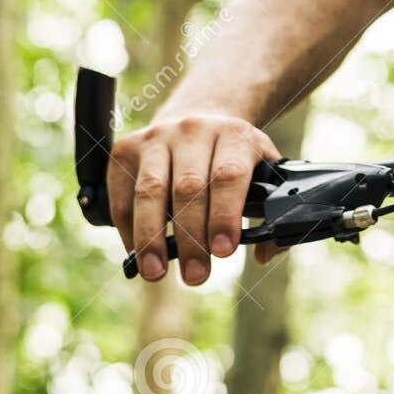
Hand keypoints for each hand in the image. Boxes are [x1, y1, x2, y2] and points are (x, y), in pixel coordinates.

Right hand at [108, 114, 283, 283]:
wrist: (198, 118)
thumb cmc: (232, 156)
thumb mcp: (262, 169)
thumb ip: (271, 210)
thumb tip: (264, 254)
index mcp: (234, 134)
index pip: (228, 175)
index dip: (224, 215)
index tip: (224, 251)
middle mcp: (193, 130)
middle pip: (188, 188)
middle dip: (191, 238)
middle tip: (195, 276)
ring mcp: (156, 138)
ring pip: (150, 192)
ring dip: (151, 238)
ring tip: (156, 273)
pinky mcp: (125, 150)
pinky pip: (123, 196)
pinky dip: (129, 230)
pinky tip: (139, 254)